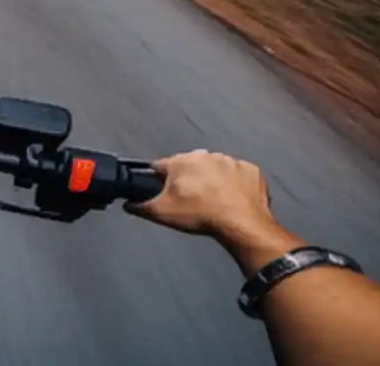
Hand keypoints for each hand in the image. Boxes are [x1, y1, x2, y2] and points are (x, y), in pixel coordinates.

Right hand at [125, 149, 277, 242]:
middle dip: (187, 180)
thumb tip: (128, 204)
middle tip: (190, 201)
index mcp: (181, 161)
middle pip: (189, 166)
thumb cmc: (202, 215)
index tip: (162, 191)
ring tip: (212, 203)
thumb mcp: (162, 213)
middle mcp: (205, 155)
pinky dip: (234, 185)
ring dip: (211, 181)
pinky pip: (237, 175)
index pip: (161, 165)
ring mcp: (231, 161)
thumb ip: (140, 206)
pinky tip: (231, 200)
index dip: (158, 179)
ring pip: (214, 169)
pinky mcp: (250, 170)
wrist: (242, 224)